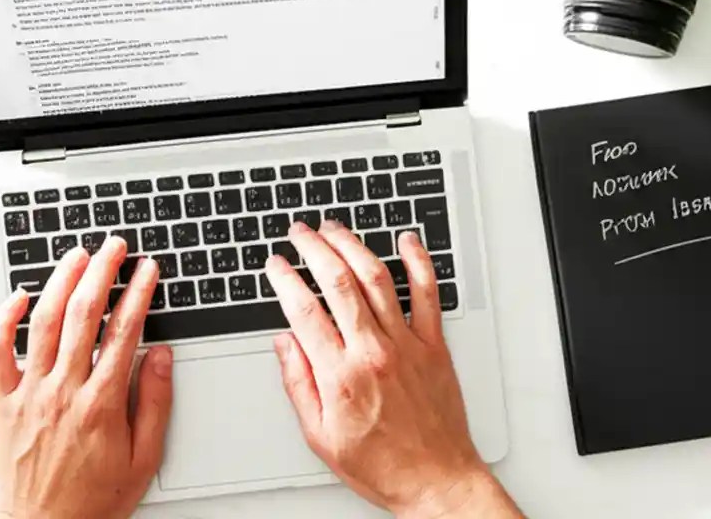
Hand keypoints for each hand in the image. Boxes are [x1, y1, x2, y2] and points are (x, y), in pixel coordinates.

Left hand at [0, 237, 173, 518]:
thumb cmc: (94, 499)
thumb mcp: (145, 458)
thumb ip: (154, 403)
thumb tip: (160, 355)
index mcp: (102, 404)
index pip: (125, 332)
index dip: (138, 293)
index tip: (147, 269)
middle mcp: (62, 391)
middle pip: (82, 315)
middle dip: (102, 272)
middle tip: (115, 246)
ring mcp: (29, 393)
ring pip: (42, 323)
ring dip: (61, 281)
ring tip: (77, 255)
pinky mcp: (3, 401)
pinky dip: (4, 318)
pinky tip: (19, 295)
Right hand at [266, 222, 520, 517]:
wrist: (435, 480)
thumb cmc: (381, 466)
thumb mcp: (321, 437)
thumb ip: (299, 385)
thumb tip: (285, 343)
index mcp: (340, 376)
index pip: (304, 311)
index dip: (285, 280)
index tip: (275, 265)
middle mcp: (373, 352)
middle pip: (339, 283)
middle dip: (314, 249)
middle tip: (300, 233)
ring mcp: (407, 344)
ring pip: (377, 279)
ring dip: (353, 246)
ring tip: (335, 229)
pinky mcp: (434, 345)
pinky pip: (428, 293)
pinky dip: (419, 262)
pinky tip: (407, 242)